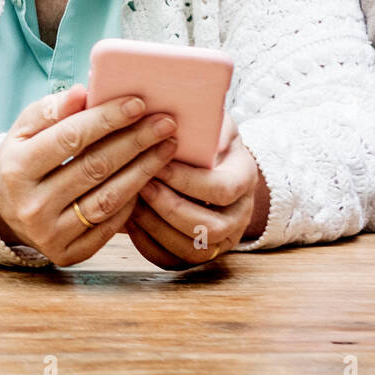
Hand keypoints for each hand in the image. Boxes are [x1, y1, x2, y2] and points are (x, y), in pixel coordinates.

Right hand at [0, 85, 179, 265]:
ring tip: (168, 147)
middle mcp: (31, 206)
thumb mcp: (24, 129)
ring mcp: (49, 234)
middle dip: (136, 142)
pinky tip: (151, 177)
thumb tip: (82, 92)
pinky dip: (134, 200)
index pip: (70, 138)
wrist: (3, 210)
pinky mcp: (68, 254)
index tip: (139, 103)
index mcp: (16, 168)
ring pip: (108, 199)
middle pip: (95, 168)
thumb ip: (51, 109)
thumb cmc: (22, 159)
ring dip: (144, 170)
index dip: (107, 119)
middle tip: (166, 123)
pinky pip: (110, 224)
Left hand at [125, 113, 261, 268]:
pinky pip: (171, 259)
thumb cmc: (208, 141)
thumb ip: (208, 119)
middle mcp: (238, 215)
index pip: (221, 189)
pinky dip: (148, 242)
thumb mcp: (215, 123)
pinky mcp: (195, 255)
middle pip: (207, 226)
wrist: (217, 171)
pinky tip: (130, 220)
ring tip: (132, 202)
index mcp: (244, 179)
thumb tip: (188, 114)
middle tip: (141, 184)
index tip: (159, 163)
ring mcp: (220, 241)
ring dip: (156, 226)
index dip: (187, 180)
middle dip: (169, 206)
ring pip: (189, 248)